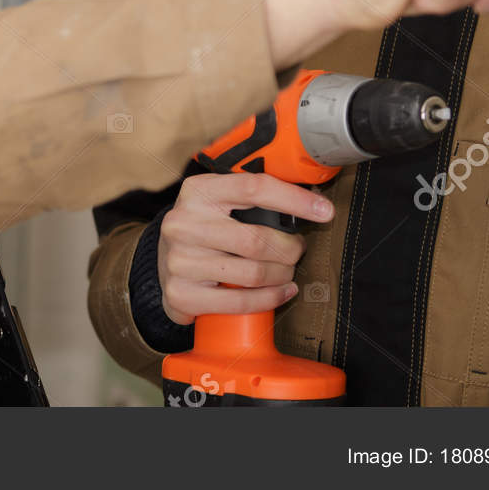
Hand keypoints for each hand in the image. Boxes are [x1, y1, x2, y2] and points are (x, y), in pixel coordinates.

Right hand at [157, 172, 332, 324]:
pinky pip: (241, 301)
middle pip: (257, 239)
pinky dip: (270, 299)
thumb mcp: (218, 201)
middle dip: (290, 249)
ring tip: (287, 271)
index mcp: (197, 191)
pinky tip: (282, 292)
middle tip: (297, 250)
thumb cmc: (204, 228)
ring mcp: (180, 260)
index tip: (325, 211)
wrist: (163, 262)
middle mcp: (183, 223)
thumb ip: (251, 196)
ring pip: (253, 273)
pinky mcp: (182, 293)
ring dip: (282, 275)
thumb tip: (309, 201)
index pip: (253, 188)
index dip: (294, 200)